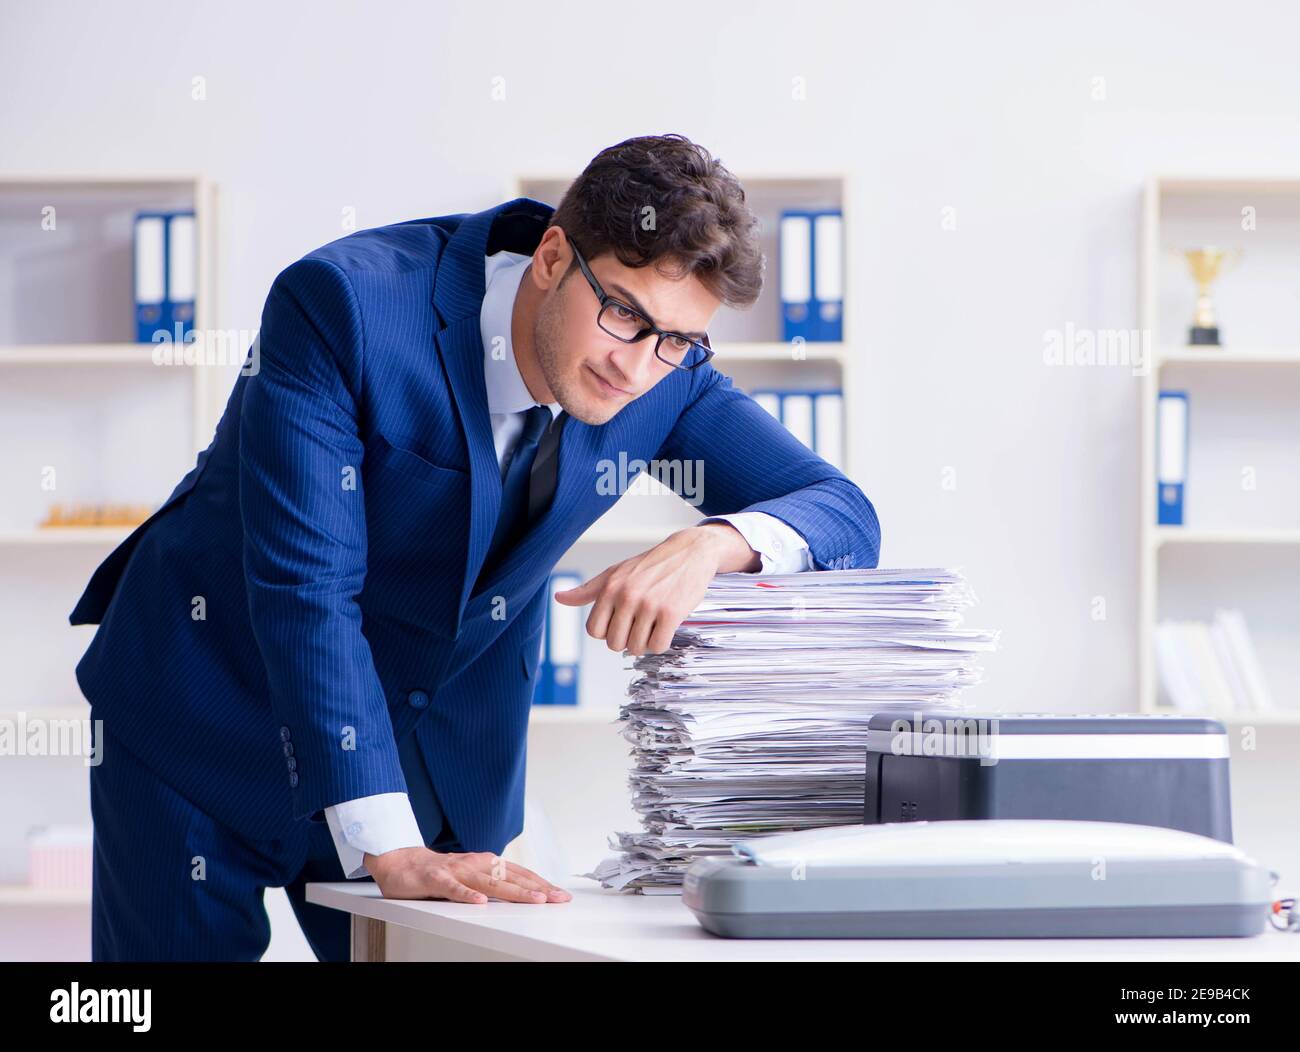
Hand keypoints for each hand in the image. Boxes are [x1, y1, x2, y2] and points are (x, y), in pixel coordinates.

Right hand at [364, 846, 571, 903]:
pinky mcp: (436, 879)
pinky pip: (453, 889)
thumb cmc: (441, 871)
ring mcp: (457, 871)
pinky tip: (479, 902)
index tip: (561, 894)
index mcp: (487, 863)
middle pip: (512, 878)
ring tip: (533, 899)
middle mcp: (476, 864)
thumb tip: (524, 893)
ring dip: (512, 891)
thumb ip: (494, 883)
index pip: (520, 874)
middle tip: (557, 898)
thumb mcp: (472, 876)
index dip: (542, 884)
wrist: (402, 861)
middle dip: (537, 888)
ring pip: (488, 883)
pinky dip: (466, 895)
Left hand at [553, 522, 758, 654]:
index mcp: (610, 588)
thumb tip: (559, 598)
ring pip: (636, 648)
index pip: (594, 631)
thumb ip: (587, 590)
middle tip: (638, 625)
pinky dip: (660, 643)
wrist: (689, 553)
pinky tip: (664, 628)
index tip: (620, 623)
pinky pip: (658, 646)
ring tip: (652, 625)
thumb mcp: (615, 573)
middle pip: (614, 643)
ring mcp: (649, 605)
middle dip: (626, 640)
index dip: (607, 632)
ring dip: (645, 642)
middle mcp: (627, 596)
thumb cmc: (649, 566)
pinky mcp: (671, 613)